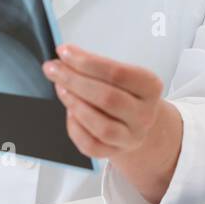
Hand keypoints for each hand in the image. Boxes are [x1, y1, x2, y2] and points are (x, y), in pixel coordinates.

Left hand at [42, 43, 182, 203]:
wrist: (136, 119)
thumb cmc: (124, 91)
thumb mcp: (119, 73)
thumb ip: (94, 65)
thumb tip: (65, 56)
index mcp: (150, 87)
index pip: (118, 73)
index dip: (87, 62)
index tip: (65, 52)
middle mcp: (145, 114)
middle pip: (108, 98)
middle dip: (75, 80)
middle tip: (53, 69)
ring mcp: (131, 136)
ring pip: (101, 126)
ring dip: (74, 104)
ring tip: (60, 88)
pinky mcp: (116, 151)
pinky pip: (91, 145)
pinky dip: (75, 127)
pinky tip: (69, 112)